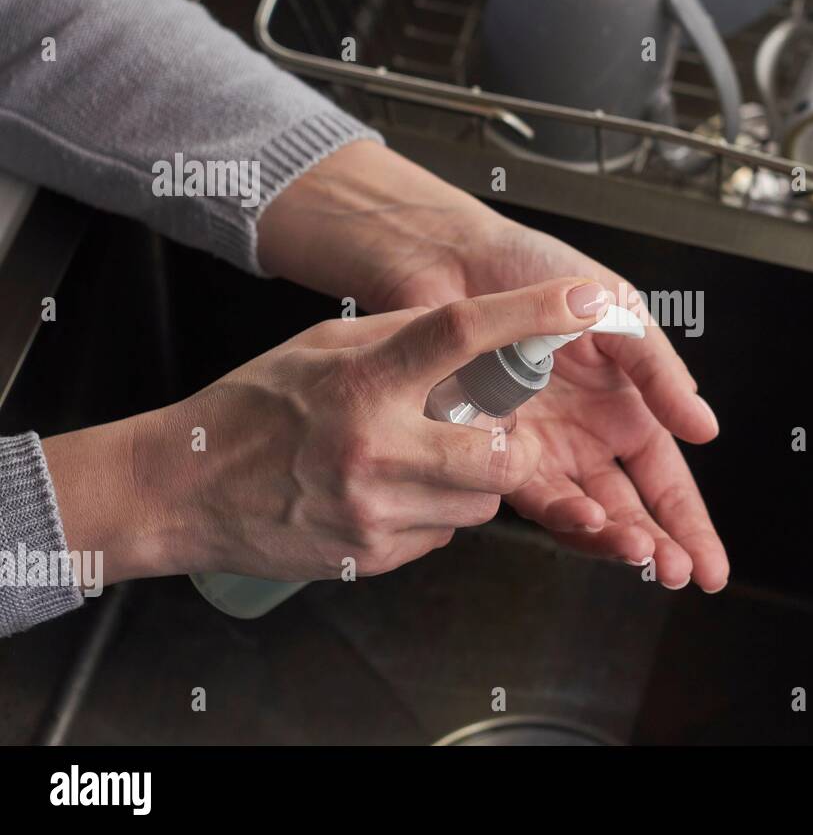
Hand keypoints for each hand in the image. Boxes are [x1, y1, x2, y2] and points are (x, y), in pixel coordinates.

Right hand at [46, 279, 605, 585]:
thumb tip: (477, 327)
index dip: (533, 313)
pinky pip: (445, 535)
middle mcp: (374, 447)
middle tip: (485, 429)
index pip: (462, 333)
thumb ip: (400, 337)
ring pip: (483, 502)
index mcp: (363, 379)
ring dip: (473, 481)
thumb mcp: (322, 345)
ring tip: (422, 460)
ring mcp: (374, 510)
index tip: (584, 301)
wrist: (183, 489)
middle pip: (502, 452)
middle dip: (509, 444)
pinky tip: (392, 494)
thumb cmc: (253, 408)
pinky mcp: (372, 556)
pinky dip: (435, 514)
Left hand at [257, 142, 728, 591]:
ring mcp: (542, 450)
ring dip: (618, 540)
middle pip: (634, 509)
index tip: (712, 566)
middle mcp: (586, 436)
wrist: (452, 260)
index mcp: (625, 406)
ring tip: (641, 551)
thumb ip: (660, 372)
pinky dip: (567, 518)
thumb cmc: (535, 272)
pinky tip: (590, 520)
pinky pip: (537, 500)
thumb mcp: (617, 313)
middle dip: (661, 546)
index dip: (691, 524)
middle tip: (681, 574)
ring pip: (589, 515)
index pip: (667, 479)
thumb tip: (705, 427)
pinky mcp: (496, 454)